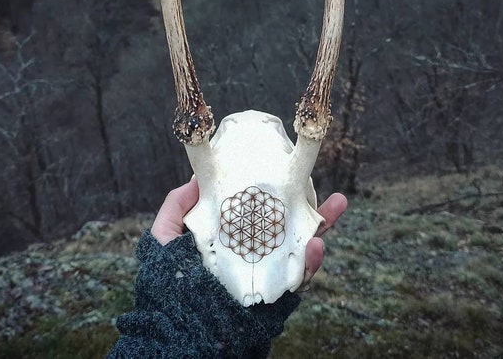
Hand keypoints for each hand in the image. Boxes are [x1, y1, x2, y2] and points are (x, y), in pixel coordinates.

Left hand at [151, 177, 347, 287]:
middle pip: (291, 231)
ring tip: (331, 215)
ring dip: (320, 235)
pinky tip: (316, 246)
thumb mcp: (164, 236)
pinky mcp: (272, 299)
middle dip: (317, 215)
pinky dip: (309, 265)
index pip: (262, 214)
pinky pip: (297, 282)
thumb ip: (178, 206)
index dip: (280, 196)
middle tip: (338, 199)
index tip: (295, 175)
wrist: (175, 326)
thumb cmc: (165, 280)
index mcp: (235, 239)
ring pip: (300, 254)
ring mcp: (266, 277)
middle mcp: (255, 256)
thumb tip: (198, 175)